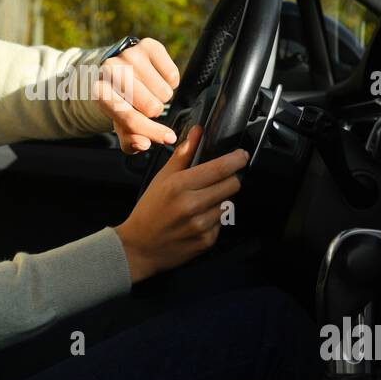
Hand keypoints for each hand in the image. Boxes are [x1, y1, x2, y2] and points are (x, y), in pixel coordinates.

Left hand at [92, 37, 179, 154]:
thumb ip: (130, 140)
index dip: (151, 131)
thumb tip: (144, 144)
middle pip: (151, 107)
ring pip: (164, 93)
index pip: (130, 118)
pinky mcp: (149, 45)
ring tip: (149, 91)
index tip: (168, 138)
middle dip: (154, 111)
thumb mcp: (121, 123)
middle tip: (146, 105)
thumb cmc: (121, 99)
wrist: (119, 67)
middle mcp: (111, 69)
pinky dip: (169, 82)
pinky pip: (173, 75)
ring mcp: (130, 54)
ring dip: (161, 97)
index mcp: (100, 91)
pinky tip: (156, 78)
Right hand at [114, 125, 246, 283]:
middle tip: (219, 180)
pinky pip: (221, 223)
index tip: (241, 155)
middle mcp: (192, 205)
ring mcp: (201, 225)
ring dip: (221, 200)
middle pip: (232, 185)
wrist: (139, 247)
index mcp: (180, 185)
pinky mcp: (206, 241)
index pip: (221, 168)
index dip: (237, 159)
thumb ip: (182, 155)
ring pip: (228, 204)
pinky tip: (198, 219)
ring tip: (202, 202)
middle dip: (230, 179)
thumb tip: (197, 132)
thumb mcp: (161, 178)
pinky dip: (214, 219)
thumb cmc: (149, 211)